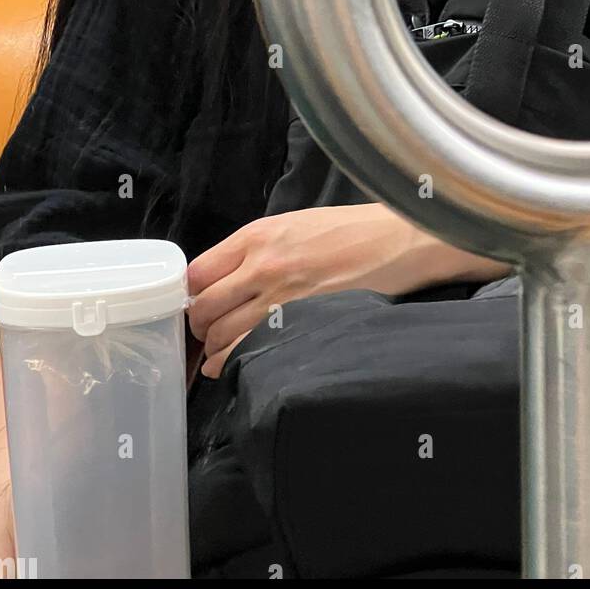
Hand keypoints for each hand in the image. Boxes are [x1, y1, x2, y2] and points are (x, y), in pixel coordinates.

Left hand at [186, 203, 435, 379]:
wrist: (398, 242)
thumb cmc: (352, 231)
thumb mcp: (295, 224)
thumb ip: (256, 249)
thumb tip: (225, 279)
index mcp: (257, 236)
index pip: (196, 273)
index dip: (191, 294)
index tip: (198, 305)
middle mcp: (261, 266)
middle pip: (202, 309)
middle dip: (200, 326)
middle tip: (210, 333)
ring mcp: (279, 299)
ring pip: (220, 337)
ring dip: (216, 350)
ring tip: (224, 354)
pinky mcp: (298, 325)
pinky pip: (248, 353)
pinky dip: (236, 363)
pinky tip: (242, 364)